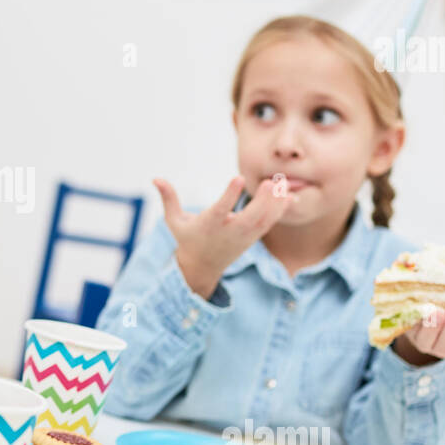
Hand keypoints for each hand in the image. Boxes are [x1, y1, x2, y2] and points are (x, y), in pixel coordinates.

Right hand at [154, 175, 293, 298]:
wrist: (203, 266)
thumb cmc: (187, 237)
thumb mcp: (174, 221)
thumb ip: (168, 199)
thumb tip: (155, 178)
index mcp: (209, 225)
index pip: (220, 209)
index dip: (230, 195)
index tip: (238, 178)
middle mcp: (228, 232)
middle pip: (249, 218)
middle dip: (261, 202)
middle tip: (270, 182)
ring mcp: (242, 237)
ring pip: (263, 221)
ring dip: (274, 204)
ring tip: (282, 184)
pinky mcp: (252, 238)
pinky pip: (269, 224)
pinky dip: (279, 211)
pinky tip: (289, 196)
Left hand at [392, 304, 444, 365]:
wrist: (424, 315)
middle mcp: (440, 348)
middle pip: (444, 347)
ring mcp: (422, 343)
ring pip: (425, 341)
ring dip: (431, 326)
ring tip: (436, 310)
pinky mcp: (407, 334)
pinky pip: (410, 331)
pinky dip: (415, 320)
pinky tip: (421, 307)